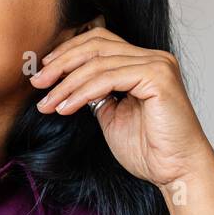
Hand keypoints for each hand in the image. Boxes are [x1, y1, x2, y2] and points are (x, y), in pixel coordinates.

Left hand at [29, 26, 213, 188]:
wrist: (176, 172)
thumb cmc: (149, 150)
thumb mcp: (112, 115)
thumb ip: (96, 94)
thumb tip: (67, 84)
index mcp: (143, 62)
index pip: (99, 42)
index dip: (67, 52)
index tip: (43, 73)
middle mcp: (153, 58)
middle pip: (96, 45)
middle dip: (61, 63)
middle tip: (37, 83)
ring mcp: (157, 64)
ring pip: (98, 63)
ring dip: (66, 84)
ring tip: (47, 103)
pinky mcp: (158, 78)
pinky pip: (108, 78)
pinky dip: (82, 92)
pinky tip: (66, 107)